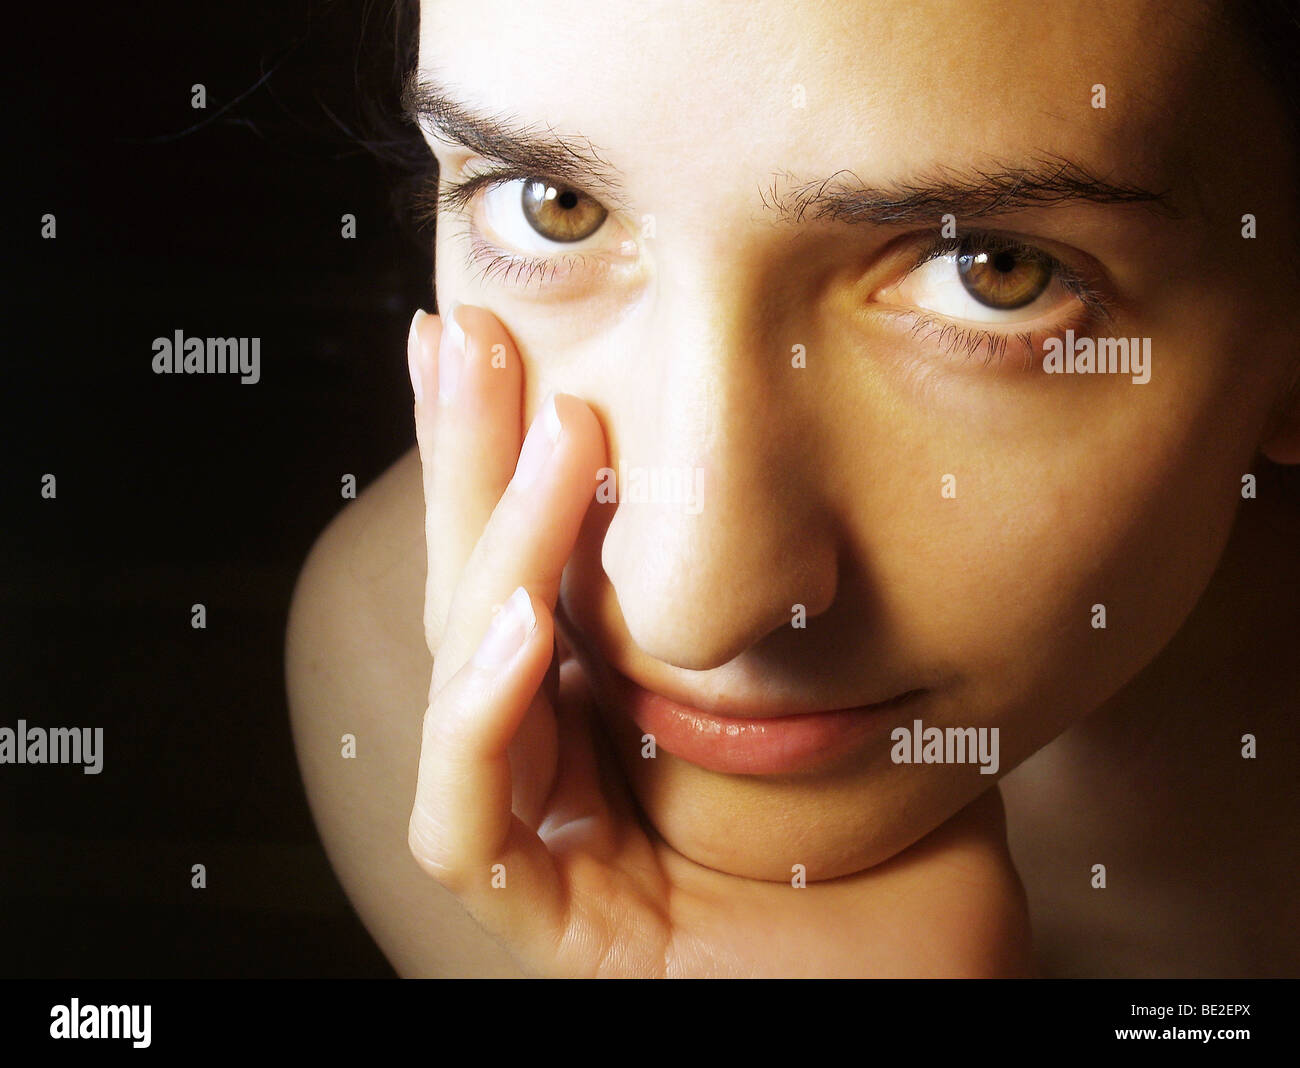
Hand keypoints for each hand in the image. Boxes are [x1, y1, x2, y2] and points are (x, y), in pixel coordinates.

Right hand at [404, 303, 1036, 977]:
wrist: (910, 1013)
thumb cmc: (899, 887)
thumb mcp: (869, 703)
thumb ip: (829, 607)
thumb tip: (844, 471)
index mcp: (618, 713)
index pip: (548, 567)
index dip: (521, 458)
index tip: (527, 339)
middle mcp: (564, 761)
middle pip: (485, 592)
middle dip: (470, 459)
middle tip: (465, 333)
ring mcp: (544, 838)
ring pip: (463, 682)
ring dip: (491, 550)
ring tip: (538, 434)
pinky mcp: (539, 920)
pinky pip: (467, 820)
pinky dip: (479, 718)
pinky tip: (524, 618)